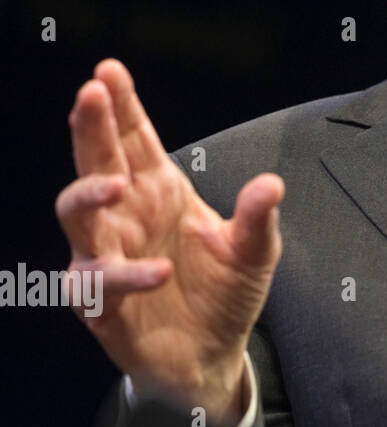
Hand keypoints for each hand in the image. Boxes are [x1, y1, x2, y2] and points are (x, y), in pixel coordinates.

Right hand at [55, 59, 282, 425]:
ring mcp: (108, 256)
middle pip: (97, 163)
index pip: (135, 140)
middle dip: (91, 128)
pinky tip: (159, 271)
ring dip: (89, 196)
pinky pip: (99, 283)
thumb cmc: (224, 292)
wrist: (213, 355)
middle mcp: (127, 216)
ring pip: (77, 217)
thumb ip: (258, 217)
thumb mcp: (256, 251)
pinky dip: (126, 276)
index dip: (121, 106)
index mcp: (159, 191)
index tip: (109, 71)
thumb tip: (270, 183)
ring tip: (115, 186)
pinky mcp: (102, 303)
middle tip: (91, 94)